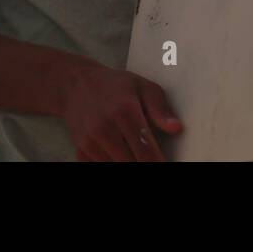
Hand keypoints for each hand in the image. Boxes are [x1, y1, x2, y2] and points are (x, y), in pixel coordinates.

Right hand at [61, 63, 181, 160]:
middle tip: (154, 159)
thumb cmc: (114, 86)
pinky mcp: (81, 150)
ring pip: (117, 167)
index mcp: (125, 110)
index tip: (165, 163)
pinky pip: (101, 167)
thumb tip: (177, 128)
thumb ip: (160, 109)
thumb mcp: (142, 86)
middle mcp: (105, 127)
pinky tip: (119, 153)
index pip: (146, 150)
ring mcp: (90, 141)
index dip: (159, 162)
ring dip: (129, 162)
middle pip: (132, 163)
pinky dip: (113, 163)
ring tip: (135, 152)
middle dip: (146, 163)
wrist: (75, 85)